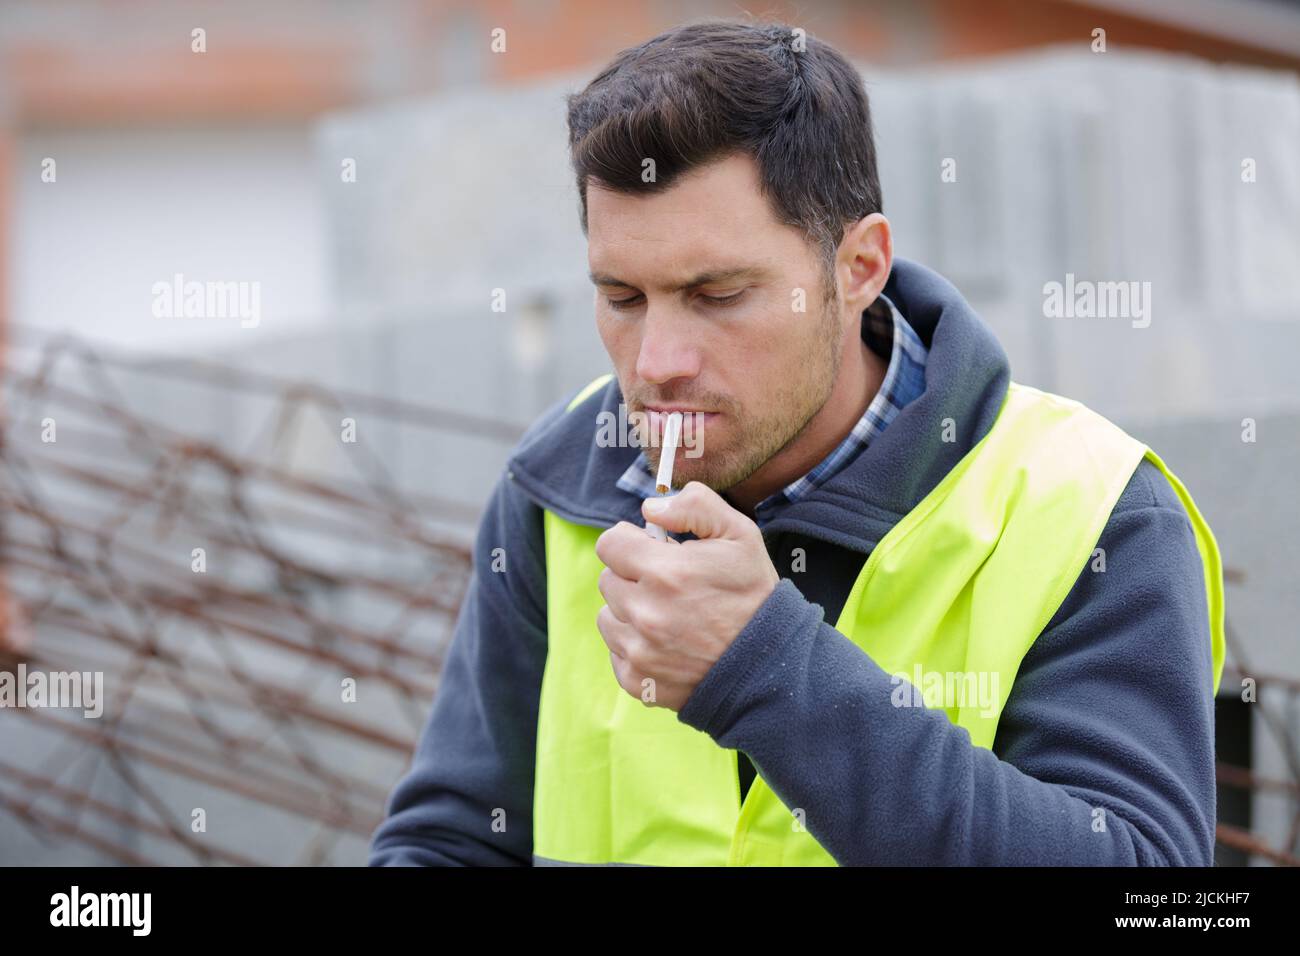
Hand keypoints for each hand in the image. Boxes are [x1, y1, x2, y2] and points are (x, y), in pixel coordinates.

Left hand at [593, 481, 779, 711]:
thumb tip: (650, 508)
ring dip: (629, 611)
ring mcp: (639, 651)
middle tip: (670, 585)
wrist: (768, 665)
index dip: (631, 542)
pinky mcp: (637, 680)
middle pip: (608, 579)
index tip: (652, 551)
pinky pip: (616, 651)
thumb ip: (695, 506)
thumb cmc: (753, 596)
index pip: (610, 544)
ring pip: (607, 616)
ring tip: (668, 615)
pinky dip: (635, 645)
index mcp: (665, 573)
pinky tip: (667, 643)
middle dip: (633, 577)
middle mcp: (645, 613)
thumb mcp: (739, 535)